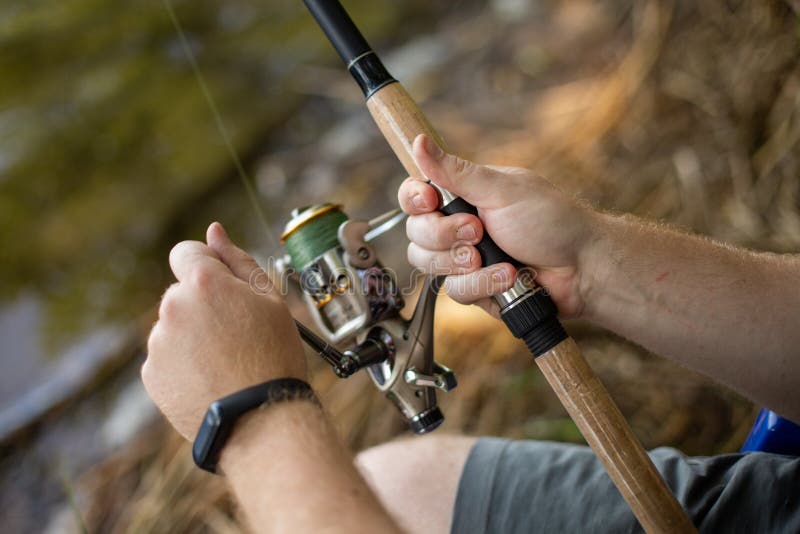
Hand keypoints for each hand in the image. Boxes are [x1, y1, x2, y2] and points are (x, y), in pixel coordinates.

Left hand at [142, 222, 306, 439]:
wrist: (259, 419)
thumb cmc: (273, 356)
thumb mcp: (270, 300)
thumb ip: (237, 260)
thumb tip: (214, 231)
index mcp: (203, 283)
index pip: (186, 252)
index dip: (208, 266)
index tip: (224, 288)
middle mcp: (172, 307)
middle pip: (183, 292)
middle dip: (204, 305)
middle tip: (237, 335)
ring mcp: (158, 343)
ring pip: (175, 326)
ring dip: (194, 335)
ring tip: (226, 362)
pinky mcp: (152, 374)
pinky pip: (167, 356)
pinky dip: (184, 363)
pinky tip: (211, 379)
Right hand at [398, 134, 601, 317]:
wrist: (582, 268)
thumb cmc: (551, 220)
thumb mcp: (501, 191)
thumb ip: (456, 172)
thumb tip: (419, 141)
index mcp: (463, 195)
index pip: (415, 195)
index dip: (414, 200)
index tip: (430, 201)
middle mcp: (458, 226)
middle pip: (416, 232)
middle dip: (444, 235)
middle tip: (478, 231)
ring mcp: (464, 259)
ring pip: (428, 264)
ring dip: (461, 262)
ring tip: (497, 258)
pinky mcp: (475, 288)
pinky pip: (455, 291)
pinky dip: (482, 284)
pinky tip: (508, 276)